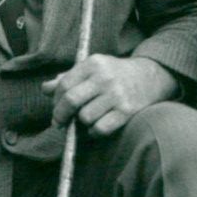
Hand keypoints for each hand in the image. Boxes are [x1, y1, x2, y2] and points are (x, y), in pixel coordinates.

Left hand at [44, 54, 176, 136]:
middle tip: (59, 122)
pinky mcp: (127, 111)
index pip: (64, 85)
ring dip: (81, 123)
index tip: (55, 111)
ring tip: (86, 120)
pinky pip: (100, 129)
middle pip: (71, 101)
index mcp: (93, 64)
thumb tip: (45, 89)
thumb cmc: (114, 74)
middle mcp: (105, 78)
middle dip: (60, 115)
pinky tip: (96, 127)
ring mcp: (117, 95)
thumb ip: (68, 78)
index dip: (55, 101)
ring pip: (85, 117)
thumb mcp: (92, 68)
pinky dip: (94, 132)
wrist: (151, 77)